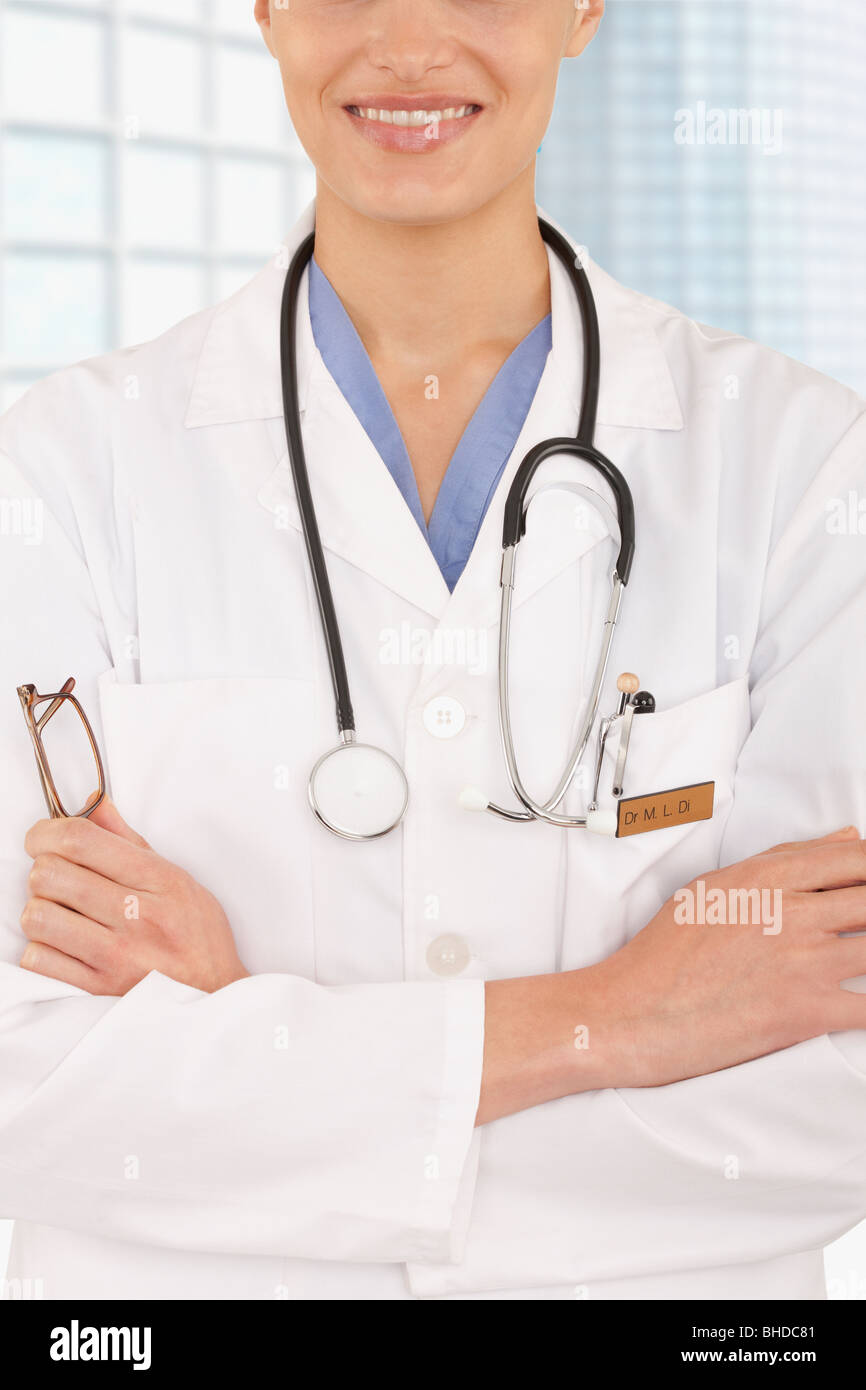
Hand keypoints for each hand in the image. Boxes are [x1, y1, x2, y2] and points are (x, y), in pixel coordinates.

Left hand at [19, 798, 249, 995]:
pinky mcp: (97, 987)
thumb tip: (91, 805)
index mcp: (157, 879)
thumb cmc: (197, 935)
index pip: (81, 841)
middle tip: (58, 878)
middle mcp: (136, 915)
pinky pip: (38, 959)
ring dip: (41, 910)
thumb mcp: (177, 878)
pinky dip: (41, 949)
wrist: (214, 995)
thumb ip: (129, 841)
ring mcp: (115, 954)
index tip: (43, 837)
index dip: (47, 832)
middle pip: (50, 873)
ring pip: (38, 915)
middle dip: (45, 869)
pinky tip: (63, 945)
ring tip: (61, 913)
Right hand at [583, 826, 865, 1088]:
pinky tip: (863, 1006)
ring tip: (855, 964)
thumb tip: (844, 839)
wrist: (632, 1013)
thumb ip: (785, 860)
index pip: (855, 857)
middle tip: (857, 930)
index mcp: (768, 877)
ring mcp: (802, 961)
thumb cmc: (664, 954)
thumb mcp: (715, 887)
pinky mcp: (806, 1012)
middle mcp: (791, 912)